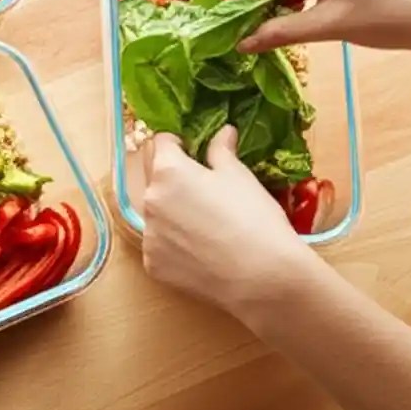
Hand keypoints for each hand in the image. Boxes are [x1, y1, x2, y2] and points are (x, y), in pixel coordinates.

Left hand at [141, 126, 312, 314]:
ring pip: (157, 214)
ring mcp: (148, 234)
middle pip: (155, 179)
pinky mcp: (152, 263)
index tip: (193, 151)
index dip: (178, 144)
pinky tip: (202, 252)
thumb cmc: (254, 219)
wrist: (262, 278)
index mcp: (168, 171)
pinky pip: (159, 245)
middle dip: (174, 179)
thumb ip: (221, 151)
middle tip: (205, 192)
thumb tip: (222, 131)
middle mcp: (149, 199)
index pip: (161, 143)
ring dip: (173, 213)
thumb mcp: (240, 177)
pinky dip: (174, 245)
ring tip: (208, 227)